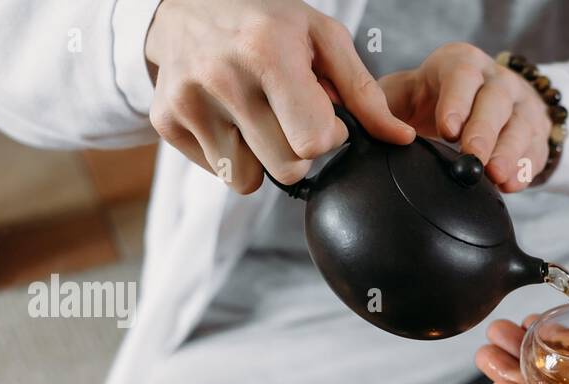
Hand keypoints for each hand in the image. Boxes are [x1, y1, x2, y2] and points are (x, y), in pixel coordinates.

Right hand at [144, 0, 414, 193]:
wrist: (186, 3)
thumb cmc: (268, 21)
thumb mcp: (322, 38)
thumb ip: (365, 93)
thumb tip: (401, 139)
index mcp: (267, 53)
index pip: (312, 144)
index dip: (326, 136)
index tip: (319, 111)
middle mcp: (222, 78)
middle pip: (286, 170)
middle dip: (297, 151)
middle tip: (287, 114)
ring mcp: (188, 101)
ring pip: (250, 181)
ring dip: (263, 157)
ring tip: (257, 114)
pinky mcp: (167, 120)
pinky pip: (221, 173)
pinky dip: (232, 153)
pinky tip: (230, 115)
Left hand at [379, 43, 550, 191]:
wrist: (477, 106)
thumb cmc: (433, 102)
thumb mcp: (406, 96)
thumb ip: (382, 109)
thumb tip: (360, 130)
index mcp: (460, 65)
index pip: (463, 75)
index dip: (457, 101)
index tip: (447, 129)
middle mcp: (495, 81)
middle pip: (496, 101)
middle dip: (485, 131)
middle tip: (474, 158)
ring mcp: (520, 106)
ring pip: (521, 124)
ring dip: (509, 152)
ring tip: (495, 175)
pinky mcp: (536, 133)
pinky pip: (536, 149)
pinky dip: (525, 168)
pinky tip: (512, 184)